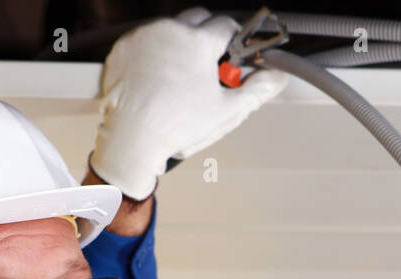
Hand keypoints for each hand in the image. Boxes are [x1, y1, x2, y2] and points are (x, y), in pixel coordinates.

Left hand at [90, 6, 288, 199]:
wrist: (131, 138)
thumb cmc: (176, 126)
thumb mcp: (225, 111)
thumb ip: (256, 90)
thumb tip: (277, 77)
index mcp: (198, 42)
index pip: (226, 25)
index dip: (235, 40)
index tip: (234, 54)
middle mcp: (171, 31)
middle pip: (198, 18)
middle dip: (207, 34)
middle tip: (209, 63)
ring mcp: (144, 36)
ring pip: (171, 28)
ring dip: (180, 42)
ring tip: (180, 77)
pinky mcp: (123, 47)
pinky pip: (145, 40)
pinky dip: (154, 52)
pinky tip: (157, 78)